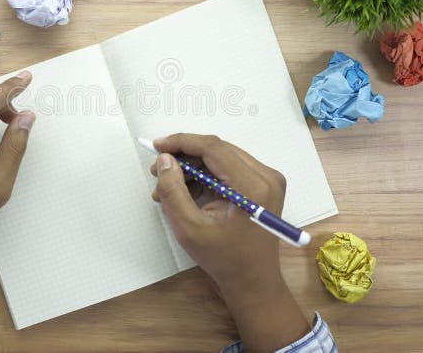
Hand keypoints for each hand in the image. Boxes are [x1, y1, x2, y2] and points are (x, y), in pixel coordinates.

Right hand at [151, 133, 308, 351]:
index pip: (213, 148)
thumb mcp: (189, 228)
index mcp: (252, 186)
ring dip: (193, 166)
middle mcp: (266, 176)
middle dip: (184, 156)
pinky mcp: (263, 185)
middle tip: (157, 170)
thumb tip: (165, 159)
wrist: (253, 280)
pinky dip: (205, 175)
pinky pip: (229, 168)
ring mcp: (267, 179)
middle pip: (218, 150)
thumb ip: (173, 191)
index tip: (156, 146)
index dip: (182, 142)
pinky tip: (186, 191)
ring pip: (221, 157)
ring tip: (167, 186)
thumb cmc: (222, 259)